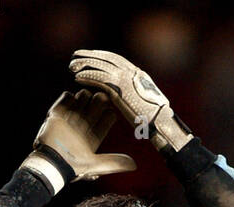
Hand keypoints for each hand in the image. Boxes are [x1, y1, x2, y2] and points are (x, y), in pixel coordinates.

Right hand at [21, 90, 136, 194]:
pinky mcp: (59, 112)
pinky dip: (68, 98)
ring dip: (83, 97)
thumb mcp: (96, 165)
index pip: (110, 115)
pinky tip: (67, 107)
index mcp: (96, 133)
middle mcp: (85, 123)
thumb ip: (114, 162)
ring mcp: (73, 117)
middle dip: (99, 99)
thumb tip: (134, 165)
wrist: (52, 162)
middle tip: (94, 105)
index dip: (110, 112)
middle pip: (99, 100)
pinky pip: (67, 95)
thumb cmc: (73, 166)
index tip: (106, 115)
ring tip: (77, 109)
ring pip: (84, 94)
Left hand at [70, 49, 192, 152]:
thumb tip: (128, 97)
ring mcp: (126, 79)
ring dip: (85, 64)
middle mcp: (132, 72)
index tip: (90, 56)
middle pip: (107, 58)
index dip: (101, 57)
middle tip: (76, 55)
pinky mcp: (119, 88)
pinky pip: (99, 79)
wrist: (161, 123)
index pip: (116, 60)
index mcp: (138, 73)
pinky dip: (88, 77)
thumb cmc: (156, 118)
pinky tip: (77, 78)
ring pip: (101, 66)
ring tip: (71, 66)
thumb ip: (134, 95)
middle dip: (91, 56)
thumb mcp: (144, 102)